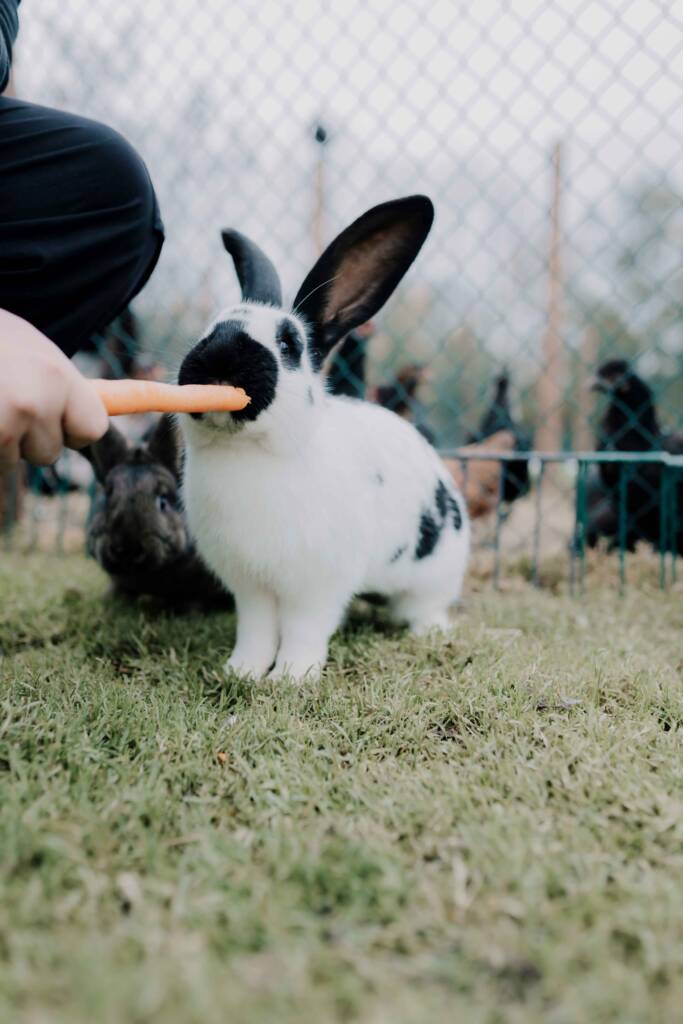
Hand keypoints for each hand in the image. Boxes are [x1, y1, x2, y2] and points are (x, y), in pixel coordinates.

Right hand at [0, 310, 107, 473]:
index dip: (73, 428)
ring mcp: (4, 426)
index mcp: (56, 376)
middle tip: (4, 400)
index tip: (59, 421)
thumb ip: (60, 386)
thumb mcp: (31, 349)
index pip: (94, 429)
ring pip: (12, 460)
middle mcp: (34, 403)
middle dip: (28, 437)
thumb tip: (92, 424)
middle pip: (49, 452)